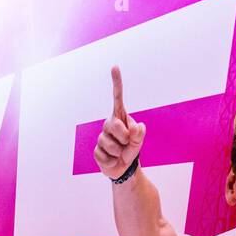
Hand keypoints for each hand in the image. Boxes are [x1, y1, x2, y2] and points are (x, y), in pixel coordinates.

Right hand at [94, 65, 144, 179]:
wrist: (122, 167)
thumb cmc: (130, 149)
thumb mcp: (138, 142)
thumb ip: (139, 134)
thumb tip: (137, 126)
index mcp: (119, 118)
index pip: (117, 99)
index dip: (116, 83)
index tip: (115, 67)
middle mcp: (109, 125)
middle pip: (114, 126)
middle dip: (124, 137)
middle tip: (127, 144)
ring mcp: (101, 138)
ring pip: (110, 144)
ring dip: (119, 152)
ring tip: (120, 153)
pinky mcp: (96, 151)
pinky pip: (105, 156)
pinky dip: (112, 161)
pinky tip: (113, 160)